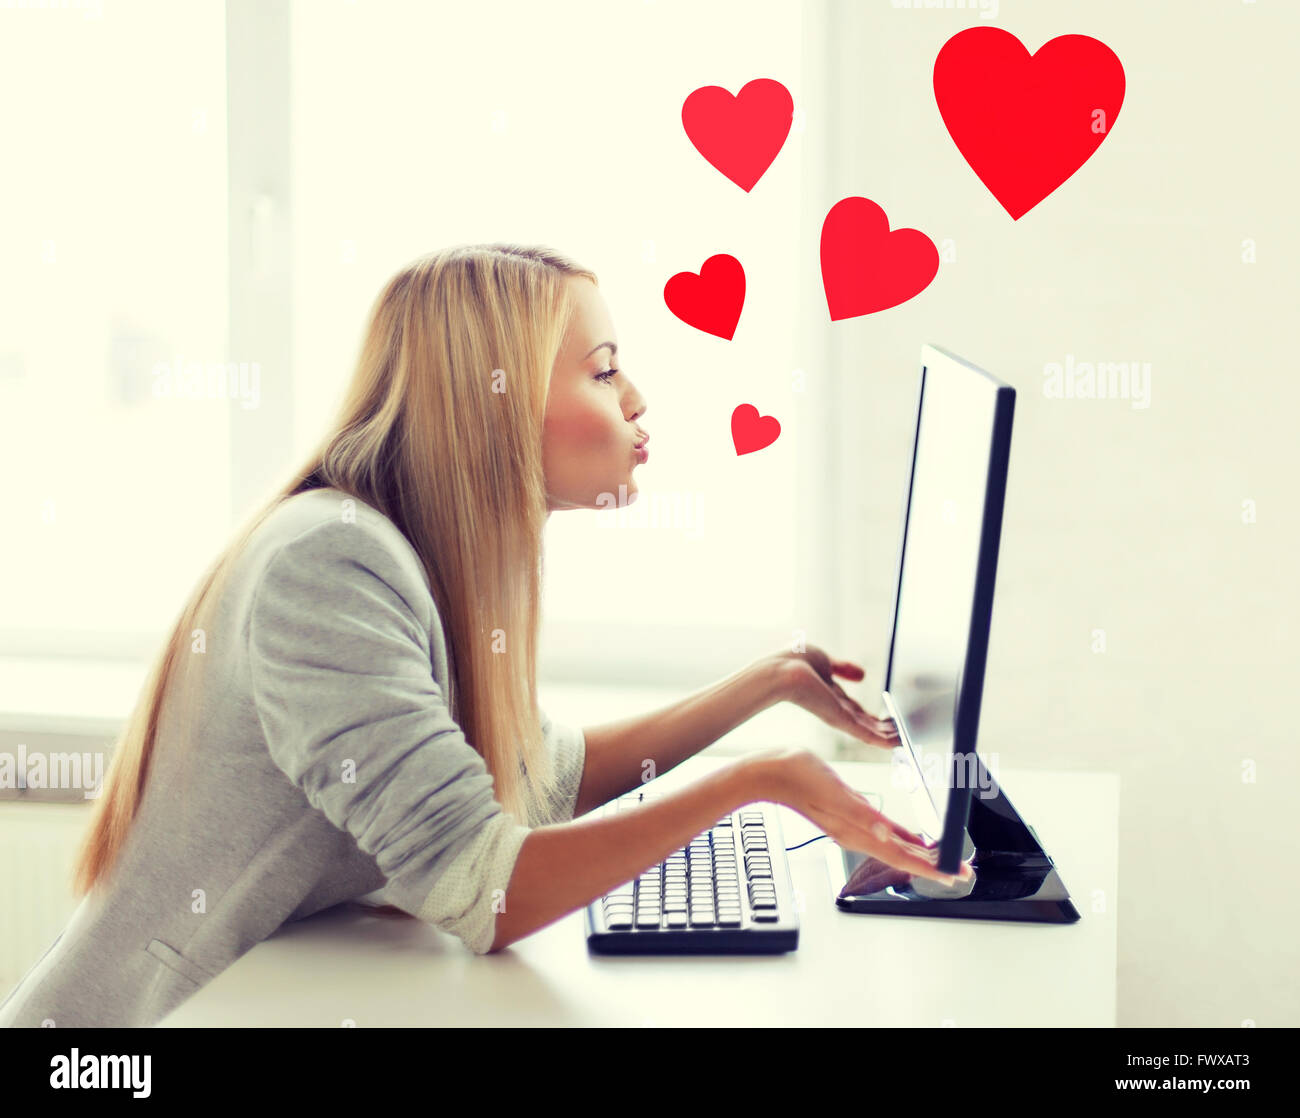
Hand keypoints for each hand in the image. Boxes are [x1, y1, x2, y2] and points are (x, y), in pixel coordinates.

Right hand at [745, 746, 971, 886]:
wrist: (767, 773)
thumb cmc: (797, 779)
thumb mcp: (834, 793)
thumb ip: (862, 816)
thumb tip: (888, 835)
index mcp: (858, 831)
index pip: (902, 857)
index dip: (932, 867)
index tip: (956, 874)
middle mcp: (857, 833)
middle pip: (902, 856)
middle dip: (932, 864)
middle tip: (959, 870)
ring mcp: (851, 825)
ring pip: (894, 846)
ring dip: (919, 853)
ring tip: (941, 857)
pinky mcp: (846, 813)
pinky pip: (882, 832)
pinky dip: (900, 837)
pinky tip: (907, 835)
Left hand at [766, 644, 898, 749]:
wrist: (782, 669)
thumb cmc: (794, 662)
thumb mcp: (824, 661)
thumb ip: (843, 668)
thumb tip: (863, 674)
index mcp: (830, 696)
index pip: (857, 711)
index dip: (873, 717)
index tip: (889, 720)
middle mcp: (835, 709)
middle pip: (865, 724)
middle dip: (884, 729)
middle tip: (903, 733)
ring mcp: (837, 717)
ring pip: (868, 732)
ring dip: (887, 736)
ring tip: (904, 740)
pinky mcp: (840, 720)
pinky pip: (866, 734)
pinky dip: (883, 739)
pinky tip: (897, 743)